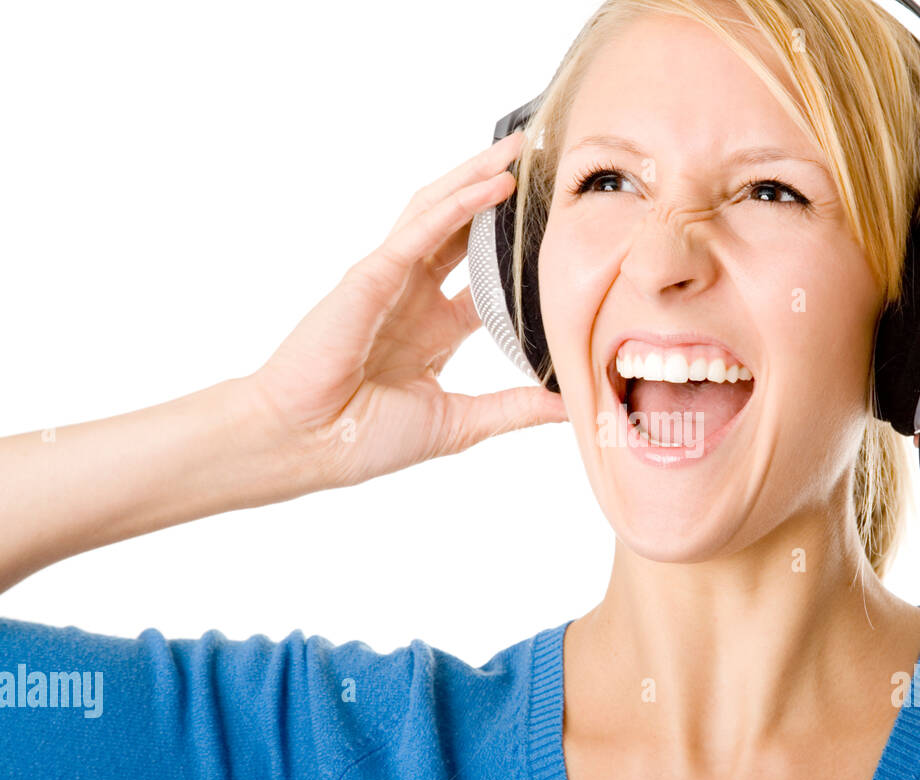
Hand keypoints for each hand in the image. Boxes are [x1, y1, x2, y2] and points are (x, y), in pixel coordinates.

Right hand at [246, 129, 566, 489]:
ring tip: (517, 150)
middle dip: (497, 195)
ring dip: (476, 177)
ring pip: (439, 212)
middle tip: (541, 163)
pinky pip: (420, 231)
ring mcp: (390, 281)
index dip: (518, 254)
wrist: (306, 446)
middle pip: (463, 231)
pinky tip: (493, 184)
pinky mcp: (370, 275)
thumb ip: (514, 408)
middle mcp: (414, 298)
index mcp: (434, 330)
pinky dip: (458, 205)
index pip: (485, 280)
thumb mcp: (459, 423)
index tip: (558, 232)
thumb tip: (569, 406)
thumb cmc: (366, 438)